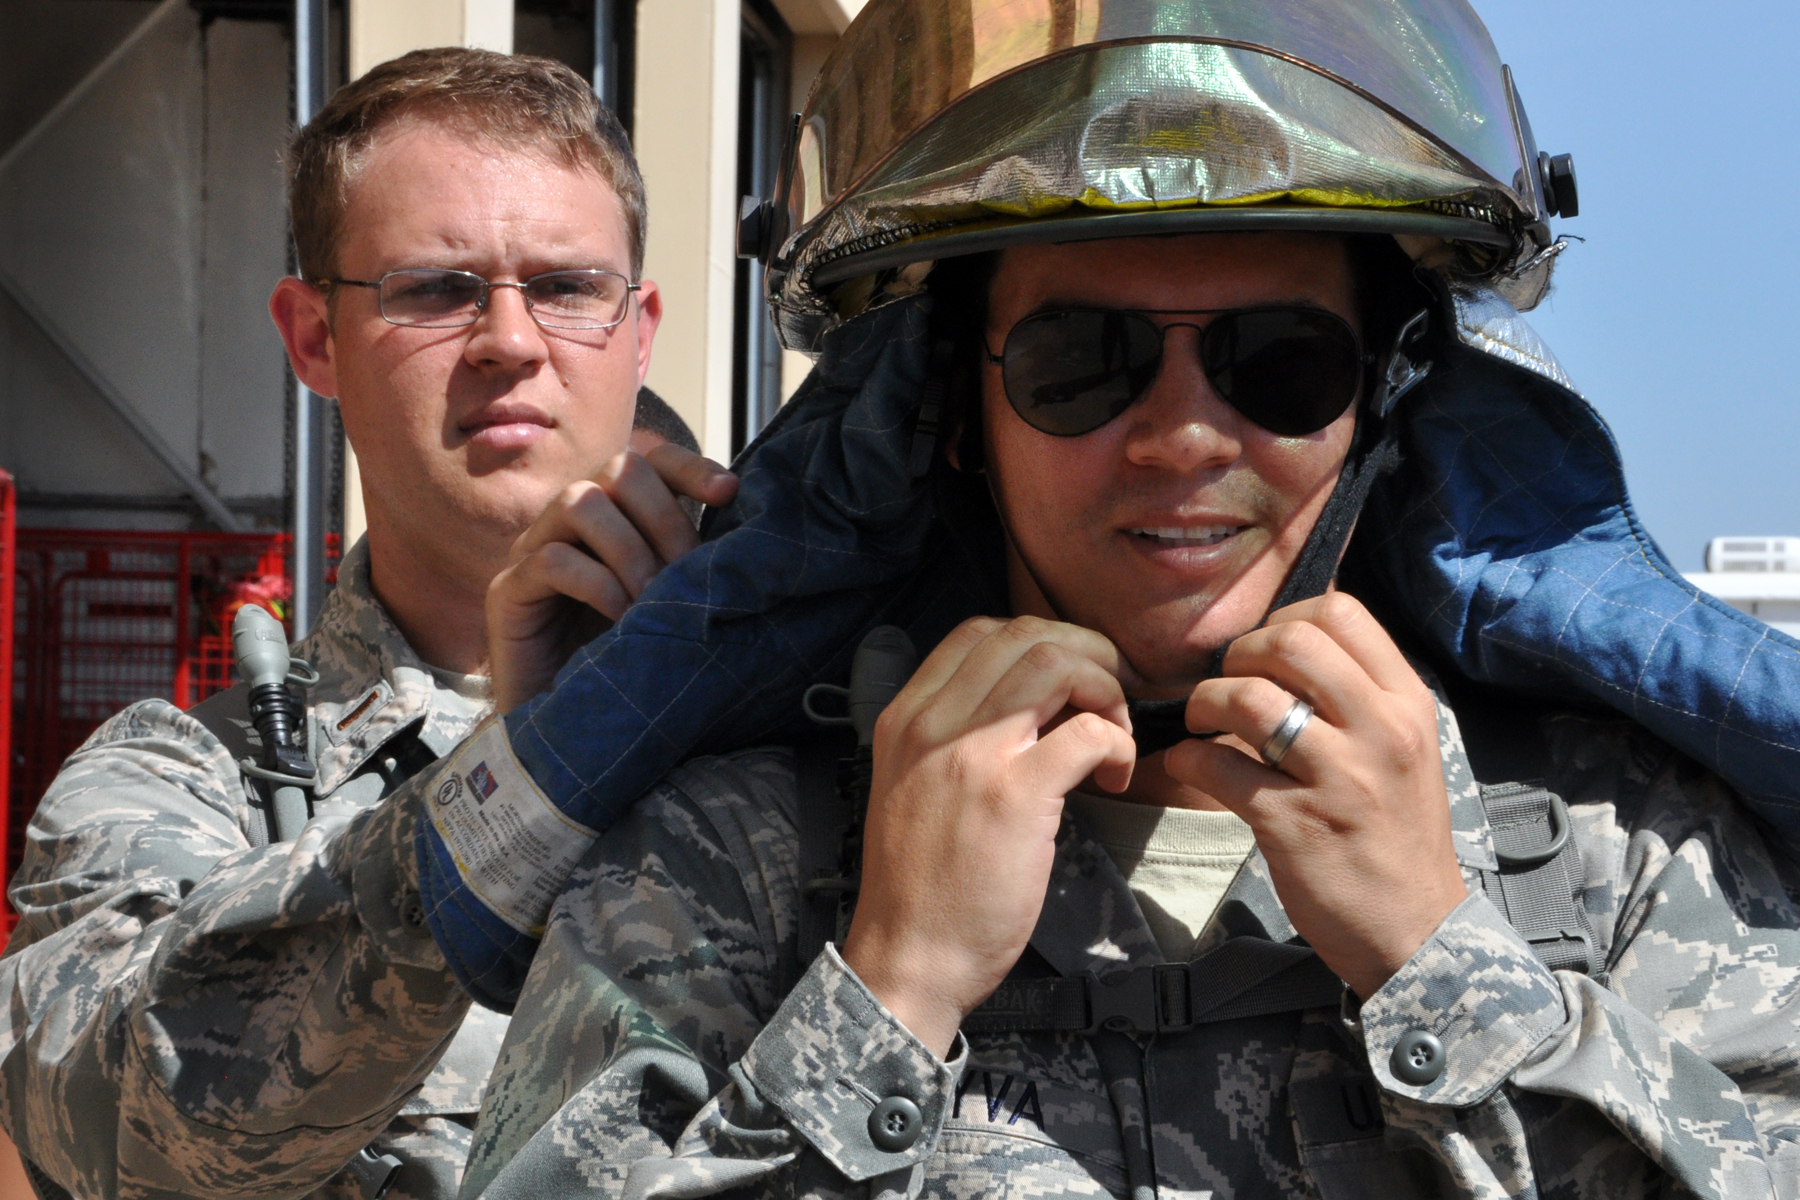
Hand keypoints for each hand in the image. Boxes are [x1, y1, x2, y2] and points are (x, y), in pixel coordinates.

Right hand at [486, 445, 736, 710]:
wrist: (569, 733)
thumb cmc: (627, 666)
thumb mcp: (672, 608)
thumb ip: (695, 567)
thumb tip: (752, 542)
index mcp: (615, 518)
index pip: (650, 461)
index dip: (690, 468)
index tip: (729, 494)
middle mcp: (570, 523)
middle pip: (618, 469)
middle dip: (664, 517)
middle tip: (686, 573)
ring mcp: (533, 550)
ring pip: (580, 502)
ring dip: (630, 549)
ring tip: (653, 599)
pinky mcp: (507, 590)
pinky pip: (552, 559)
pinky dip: (597, 583)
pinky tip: (623, 619)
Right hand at [841, 616, 1137, 1056]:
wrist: (908, 956)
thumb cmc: (921, 884)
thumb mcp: (912, 786)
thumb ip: (953, 738)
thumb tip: (1032, 705)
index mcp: (905, 716)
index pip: (978, 632)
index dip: (1039, 642)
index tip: (1068, 685)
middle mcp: (932, 723)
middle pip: (1025, 636)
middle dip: (1086, 656)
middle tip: (1107, 704)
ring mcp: (972, 755)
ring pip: (1057, 665)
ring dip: (1105, 691)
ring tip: (1115, 738)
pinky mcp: (1015, 796)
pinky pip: (1088, 732)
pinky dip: (1119, 744)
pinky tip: (1116, 778)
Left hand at [1163, 592, 1465, 1000]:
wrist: (1417, 930)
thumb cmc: (1397, 835)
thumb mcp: (1406, 749)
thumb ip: (1360, 696)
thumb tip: (1291, 641)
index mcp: (1407, 704)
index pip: (1342, 612)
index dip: (1285, 618)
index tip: (1264, 652)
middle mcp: (1380, 731)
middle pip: (1291, 642)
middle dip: (1239, 654)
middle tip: (1227, 685)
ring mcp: (1339, 778)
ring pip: (1249, 699)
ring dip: (1205, 702)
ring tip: (1201, 722)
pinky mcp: (1294, 824)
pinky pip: (1218, 766)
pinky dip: (1188, 758)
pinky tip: (1189, 765)